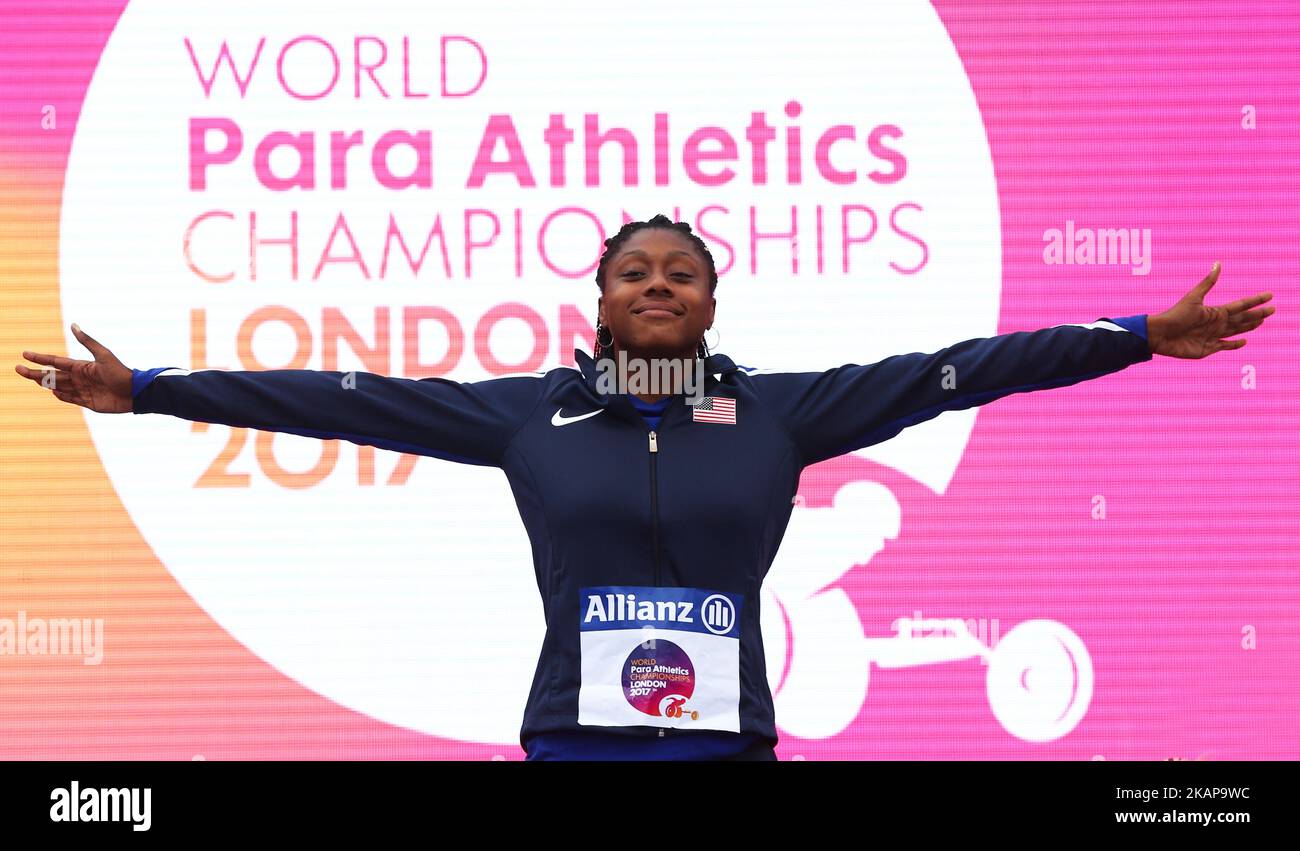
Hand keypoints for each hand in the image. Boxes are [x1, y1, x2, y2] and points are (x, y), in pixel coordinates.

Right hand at [14, 323, 133, 412]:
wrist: (135, 393)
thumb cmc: (121, 373)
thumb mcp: (103, 355)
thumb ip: (88, 341)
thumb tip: (73, 325)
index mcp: (82, 366)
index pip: (56, 362)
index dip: (40, 358)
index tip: (25, 354)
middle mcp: (80, 378)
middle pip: (53, 375)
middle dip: (35, 372)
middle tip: (18, 369)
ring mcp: (84, 391)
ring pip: (59, 387)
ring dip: (45, 383)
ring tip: (30, 377)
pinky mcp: (89, 403)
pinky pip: (71, 399)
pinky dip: (61, 396)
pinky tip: (52, 392)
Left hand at [1147, 262, 1274, 357]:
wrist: (1160, 335)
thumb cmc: (1175, 315)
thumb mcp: (1194, 297)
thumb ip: (1208, 282)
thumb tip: (1218, 263)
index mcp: (1215, 312)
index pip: (1240, 306)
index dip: (1255, 301)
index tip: (1269, 295)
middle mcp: (1216, 324)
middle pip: (1242, 319)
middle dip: (1257, 314)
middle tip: (1273, 310)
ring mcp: (1212, 336)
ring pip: (1236, 331)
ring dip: (1249, 327)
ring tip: (1261, 321)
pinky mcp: (1207, 349)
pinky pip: (1224, 346)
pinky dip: (1235, 345)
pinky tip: (1244, 341)